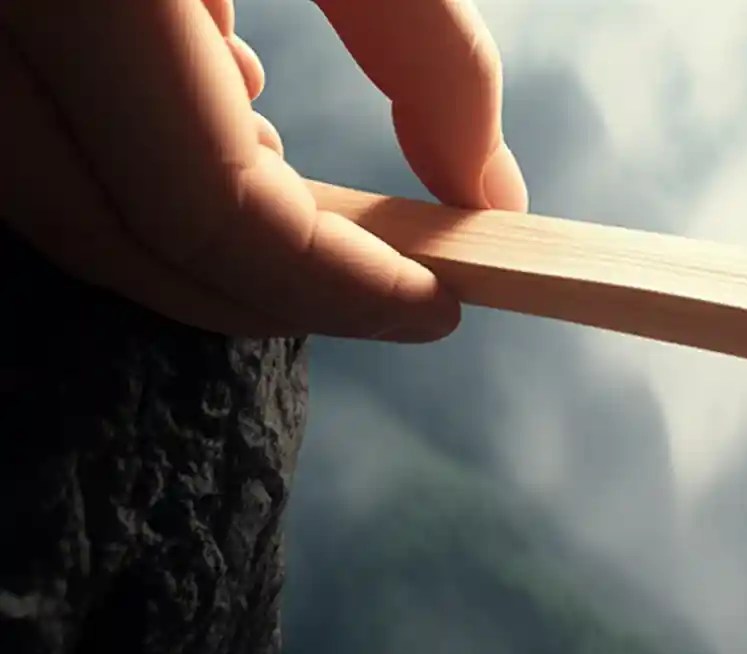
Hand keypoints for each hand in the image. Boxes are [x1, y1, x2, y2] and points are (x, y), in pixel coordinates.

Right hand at [0, 0, 526, 341]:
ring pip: (50, 203)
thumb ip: (426, 45)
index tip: (438, 306)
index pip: (206, 201)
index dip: (335, 279)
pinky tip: (214, 111)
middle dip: (265, 286)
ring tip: (294, 184)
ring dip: (188, 230)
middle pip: (114, 234)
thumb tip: (490, 196)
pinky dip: (125, 164)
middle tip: (386, 289)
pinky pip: (22, 138)